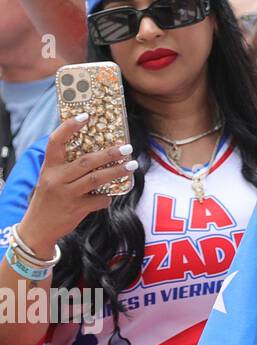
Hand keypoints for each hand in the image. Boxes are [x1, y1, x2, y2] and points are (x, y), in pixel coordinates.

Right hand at [15, 116, 136, 252]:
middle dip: (109, 154)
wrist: (37, 228)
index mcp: (49, 167)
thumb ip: (67, 166)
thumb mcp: (51, 178)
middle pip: (86, 161)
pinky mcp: (76, 209)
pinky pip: (99, 200)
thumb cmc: (49, 198)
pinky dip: (108, 197)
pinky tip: (112, 195)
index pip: (56, 141)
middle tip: (127, 147)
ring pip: (96, 179)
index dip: (70, 127)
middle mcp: (56, 179)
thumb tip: (97, 150)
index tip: (86, 116)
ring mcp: (66, 194)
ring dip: (117, 171)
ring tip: (132, 165)